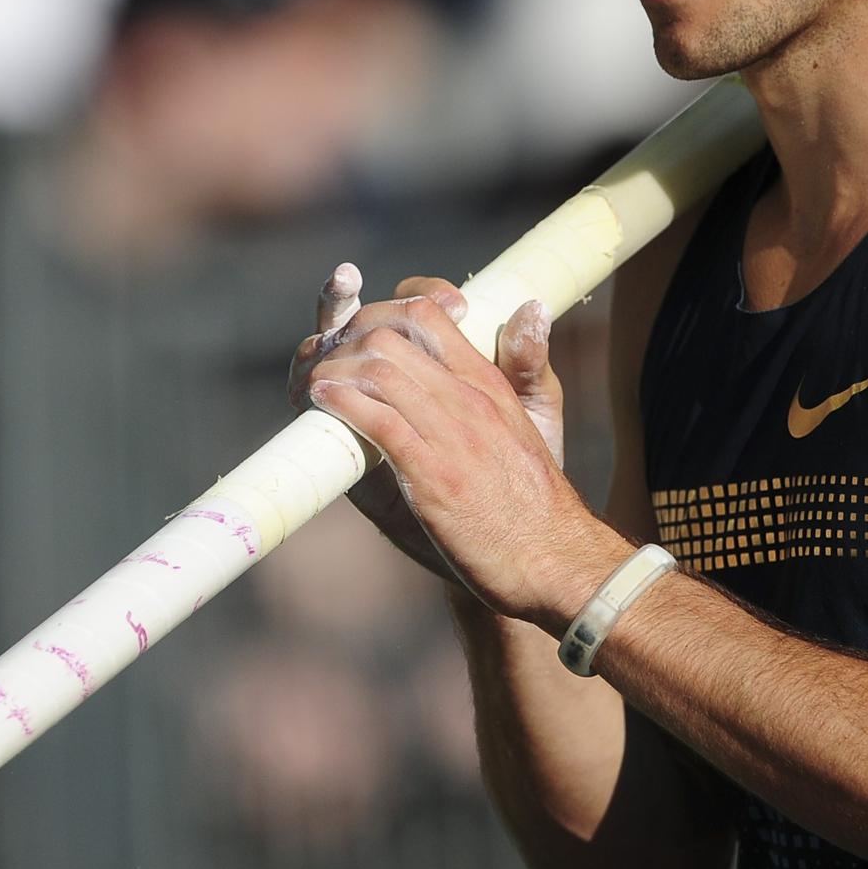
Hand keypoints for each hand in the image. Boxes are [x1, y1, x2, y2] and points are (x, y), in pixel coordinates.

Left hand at [294, 271, 618, 625]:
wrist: (555, 561)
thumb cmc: (537, 500)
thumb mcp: (539, 418)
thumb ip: (527, 364)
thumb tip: (531, 307)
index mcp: (488, 382)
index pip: (428, 310)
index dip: (383, 307)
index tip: (361, 330)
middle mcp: (468, 398)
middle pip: (389, 334)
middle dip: (343, 338)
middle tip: (323, 358)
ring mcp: (450, 434)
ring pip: (377, 371)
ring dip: (331, 370)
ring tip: (312, 383)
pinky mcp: (432, 475)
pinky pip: (377, 421)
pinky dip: (340, 404)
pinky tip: (321, 403)